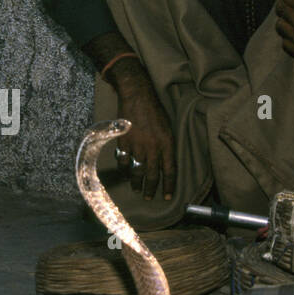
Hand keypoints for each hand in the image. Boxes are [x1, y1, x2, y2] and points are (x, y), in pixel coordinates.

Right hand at [112, 75, 176, 201]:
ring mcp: (137, 146)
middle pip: (152, 174)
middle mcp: (153, 148)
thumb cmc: (155, 111)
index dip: (169, 185)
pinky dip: (124, 168)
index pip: (170, 170)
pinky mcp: (124, 142)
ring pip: (137, 171)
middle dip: (151, 189)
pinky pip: (123, 161)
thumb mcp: (168, 128)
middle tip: (149, 198)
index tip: (168, 197)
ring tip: (136, 189)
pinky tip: (125, 172)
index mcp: (167, 144)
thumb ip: (166, 147)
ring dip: (136, 182)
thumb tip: (164, 163)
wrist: (137, 97)